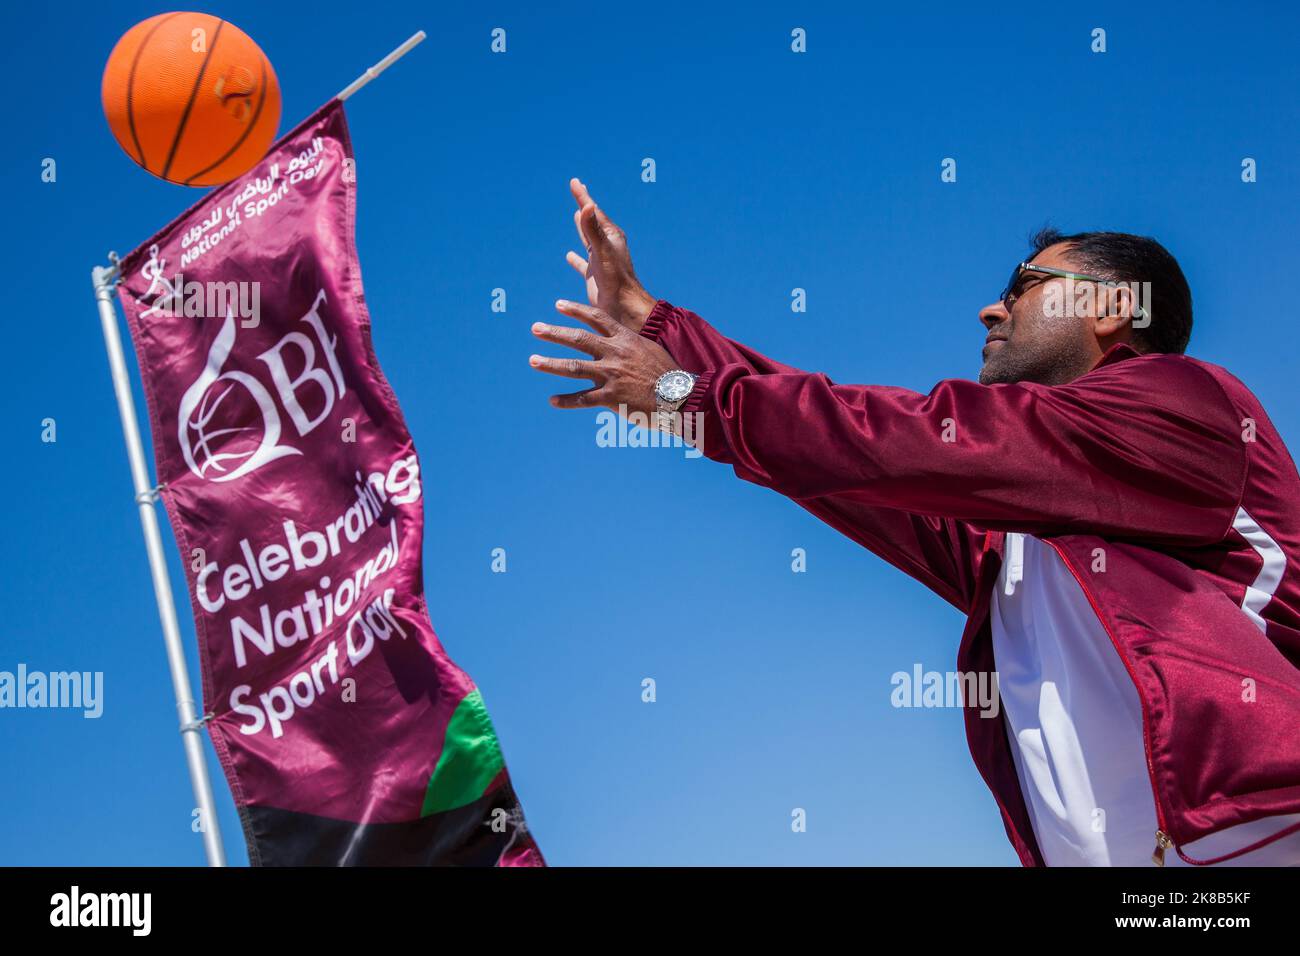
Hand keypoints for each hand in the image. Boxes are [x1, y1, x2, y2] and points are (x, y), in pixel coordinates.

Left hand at [530, 299, 677, 415]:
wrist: (682, 396)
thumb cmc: (671, 375)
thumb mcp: (652, 351)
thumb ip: (633, 346)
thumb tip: (626, 343)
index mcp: (625, 340)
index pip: (597, 319)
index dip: (576, 310)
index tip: (558, 305)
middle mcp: (614, 354)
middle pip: (578, 339)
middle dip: (554, 333)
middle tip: (535, 328)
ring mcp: (611, 376)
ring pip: (574, 367)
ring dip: (551, 363)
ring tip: (533, 360)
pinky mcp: (611, 398)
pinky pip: (582, 399)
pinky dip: (566, 400)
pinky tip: (552, 400)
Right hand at [566, 178, 656, 332]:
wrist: (623, 307)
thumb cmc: (616, 279)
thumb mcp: (602, 250)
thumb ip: (592, 229)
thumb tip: (584, 206)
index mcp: (609, 236)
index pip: (593, 211)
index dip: (583, 196)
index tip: (574, 182)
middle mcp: (606, 245)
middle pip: (592, 221)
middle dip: (585, 206)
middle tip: (579, 191)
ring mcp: (600, 260)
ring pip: (588, 239)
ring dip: (581, 227)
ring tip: (575, 215)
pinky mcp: (594, 275)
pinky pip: (582, 262)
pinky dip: (575, 258)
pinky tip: (568, 256)